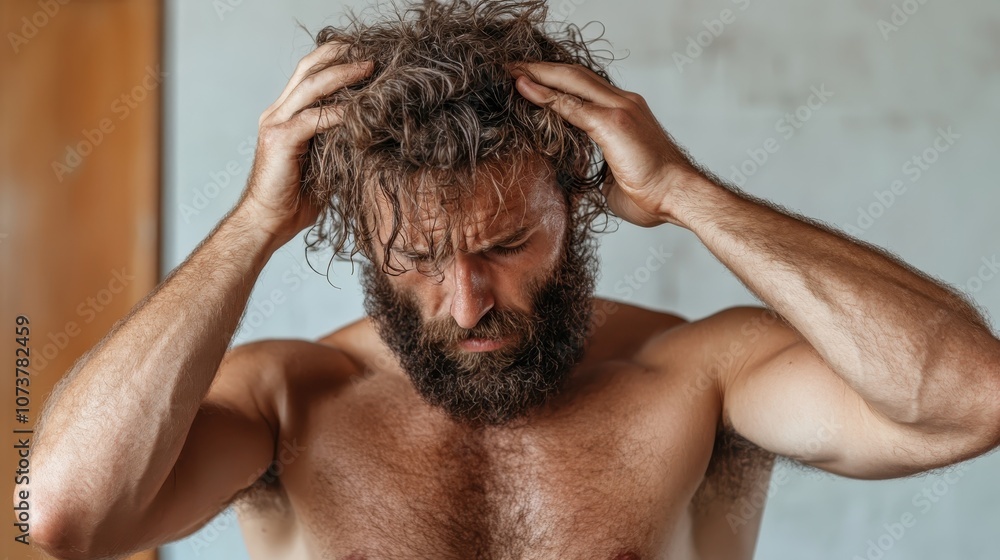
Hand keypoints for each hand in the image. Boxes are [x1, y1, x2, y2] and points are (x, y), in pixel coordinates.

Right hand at [237, 42, 372, 242]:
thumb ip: (337, 141)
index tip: (363, 55)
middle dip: (338, 56)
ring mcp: (275, 125)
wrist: (268, 222)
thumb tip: (371, 132)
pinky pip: (313, 118)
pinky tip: (358, 109)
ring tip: (369, 69)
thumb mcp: (324, 162)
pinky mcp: (280, 140)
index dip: (333, 60)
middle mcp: (277, 114)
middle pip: (307, 70)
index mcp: (284, 116)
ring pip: (311, 87)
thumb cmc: (295, 199)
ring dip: (342, 75)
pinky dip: (338, 112)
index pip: (308, 75)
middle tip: (368, 52)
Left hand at [510, 62, 702, 227]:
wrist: (679, 196)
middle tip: (511, 66)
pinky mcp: (613, 123)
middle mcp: (623, 103)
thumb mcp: (617, 177)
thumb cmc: (653, 194)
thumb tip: (586, 177)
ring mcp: (619, 109)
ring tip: (509, 70)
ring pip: (572, 81)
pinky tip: (523, 88)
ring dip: (538, 74)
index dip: (557, 81)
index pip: (585, 87)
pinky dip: (545, 95)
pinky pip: (571, 105)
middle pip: (575, 75)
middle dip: (541, 68)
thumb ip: (600, 167)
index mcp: (625, 113)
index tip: (530, 80)